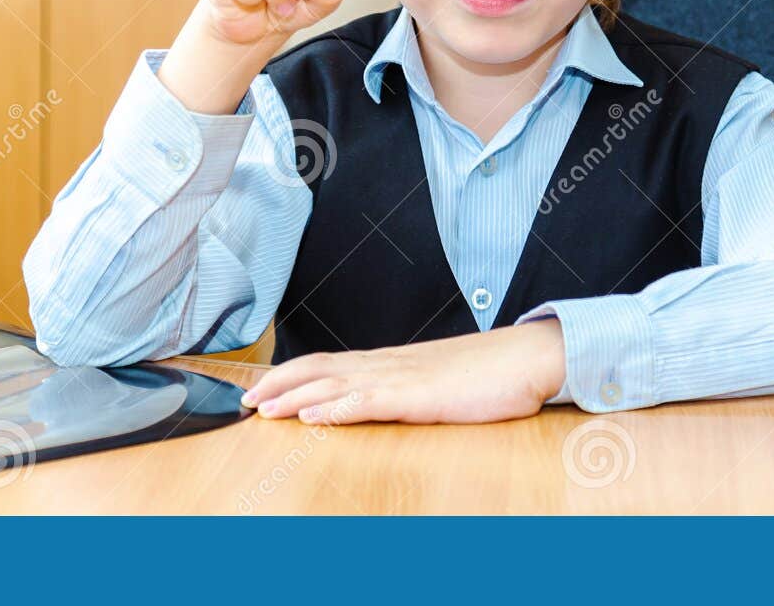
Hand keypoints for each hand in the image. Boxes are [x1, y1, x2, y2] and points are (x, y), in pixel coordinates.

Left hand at [240, 320, 567, 424]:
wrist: (527, 358)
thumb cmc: (490, 374)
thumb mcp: (439, 383)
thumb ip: (409, 389)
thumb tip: (385, 400)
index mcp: (391, 361)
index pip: (329, 361)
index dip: (292, 374)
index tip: (262, 388)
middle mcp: (388, 363)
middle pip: (319, 366)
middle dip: (279, 383)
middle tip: (246, 401)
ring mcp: (401, 377)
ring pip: (334, 382)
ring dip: (294, 395)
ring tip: (263, 408)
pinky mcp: (417, 395)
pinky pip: (367, 400)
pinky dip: (335, 406)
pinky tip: (313, 415)